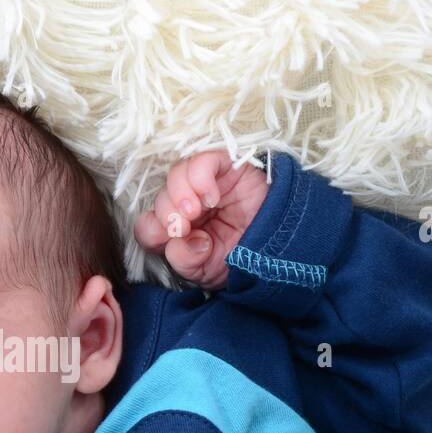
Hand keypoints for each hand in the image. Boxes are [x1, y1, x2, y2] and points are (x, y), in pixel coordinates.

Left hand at [133, 149, 270, 290]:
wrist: (283, 251)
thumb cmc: (244, 260)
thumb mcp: (208, 271)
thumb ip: (185, 260)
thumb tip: (177, 242)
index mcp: (180, 231)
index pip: (149, 225)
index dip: (154, 231)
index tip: (173, 240)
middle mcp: (189, 205)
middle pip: (161, 198)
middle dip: (167, 214)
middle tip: (185, 227)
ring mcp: (207, 185)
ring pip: (176, 175)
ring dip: (179, 194)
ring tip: (195, 211)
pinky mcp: (226, 168)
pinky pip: (202, 161)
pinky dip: (200, 177)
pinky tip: (211, 197)